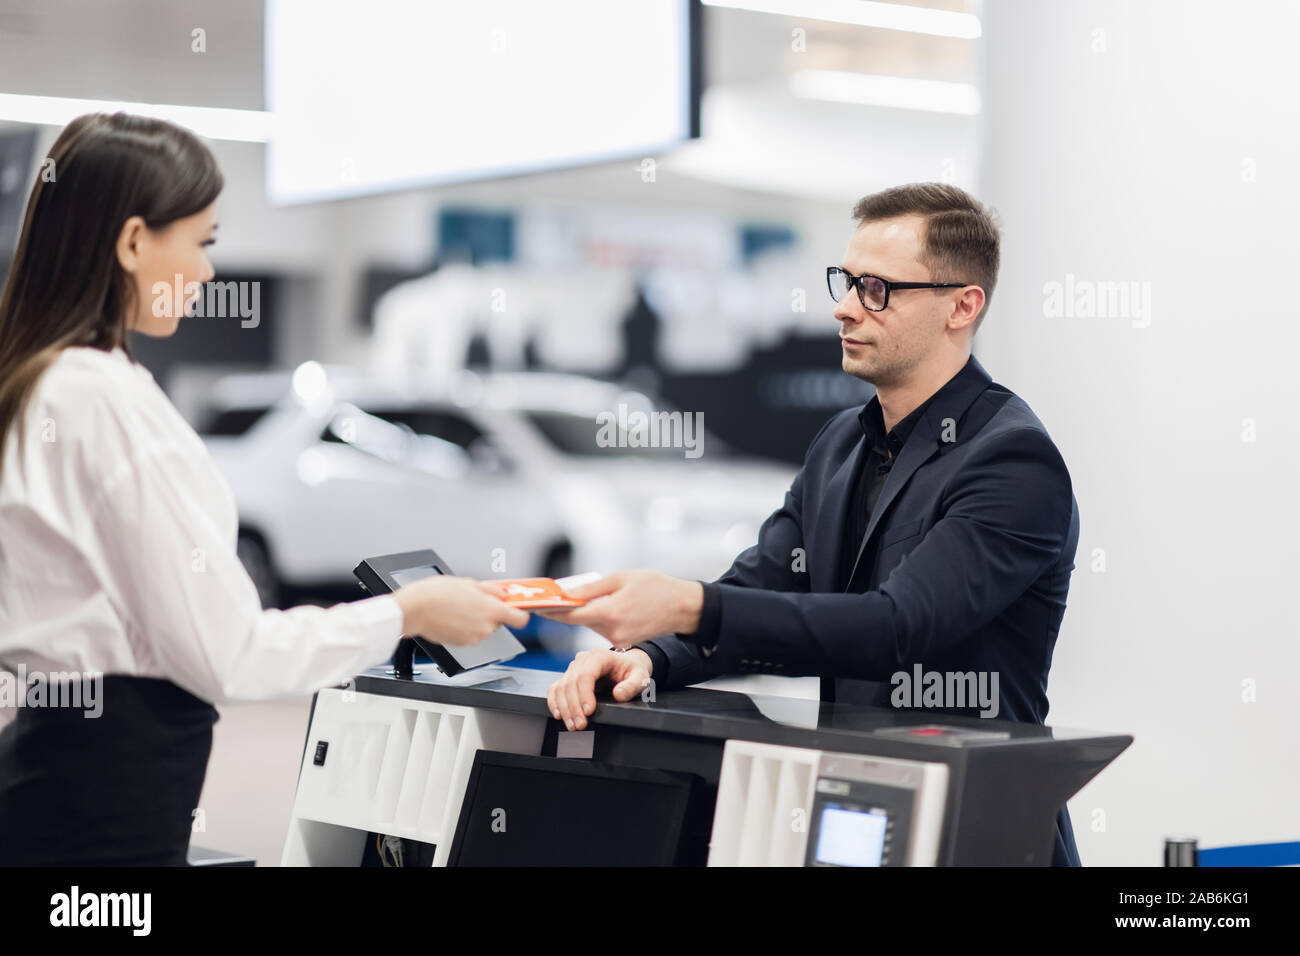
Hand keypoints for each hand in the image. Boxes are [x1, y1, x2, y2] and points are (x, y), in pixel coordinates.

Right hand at [391, 576, 528, 645]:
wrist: (415, 609)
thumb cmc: (437, 594)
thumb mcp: (468, 582)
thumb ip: (491, 590)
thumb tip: (502, 593)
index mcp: (491, 610)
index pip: (521, 619)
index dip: (519, 613)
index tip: (516, 608)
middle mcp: (486, 627)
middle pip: (499, 622)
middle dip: (490, 612)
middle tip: (474, 601)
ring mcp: (474, 638)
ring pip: (483, 628)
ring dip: (476, 620)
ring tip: (459, 608)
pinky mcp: (462, 644)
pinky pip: (470, 634)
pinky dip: (465, 627)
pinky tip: (452, 617)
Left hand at [537, 569, 702, 647]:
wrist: (683, 607)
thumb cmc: (656, 587)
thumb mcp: (622, 578)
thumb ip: (592, 589)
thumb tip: (568, 594)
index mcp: (611, 612)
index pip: (572, 616)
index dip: (552, 611)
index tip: (538, 607)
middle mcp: (613, 630)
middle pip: (580, 620)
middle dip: (569, 609)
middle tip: (556, 597)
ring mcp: (619, 638)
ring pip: (592, 624)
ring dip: (587, 612)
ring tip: (591, 596)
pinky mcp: (624, 641)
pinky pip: (604, 628)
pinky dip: (600, 617)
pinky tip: (608, 605)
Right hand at [547, 647, 652, 729]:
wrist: (626, 665)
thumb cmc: (632, 670)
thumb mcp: (640, 677)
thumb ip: (632, 686)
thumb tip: (618, 694)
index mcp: (599, 656)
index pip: (585, 675)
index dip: (584, 695)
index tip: (588, 712)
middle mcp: (583, 660)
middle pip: (571, 683)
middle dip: (574, 707)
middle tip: (580, 725)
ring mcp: (574, 668)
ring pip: (561, 687)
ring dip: (564, 708)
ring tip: (572, 725)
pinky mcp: (569, 677)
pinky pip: (556, 689)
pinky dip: (555, 702)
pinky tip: (559, 714)